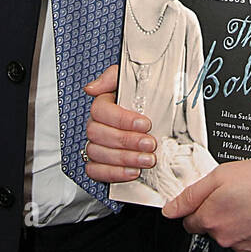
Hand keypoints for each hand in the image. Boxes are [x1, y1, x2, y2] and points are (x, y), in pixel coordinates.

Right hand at [84, 64, 156, 182]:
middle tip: (150, 143)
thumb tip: (91, 88)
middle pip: (98, 134)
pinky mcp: (99, 164)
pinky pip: (95, 171)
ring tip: (147, 159)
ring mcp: (96, 145)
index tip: (145, 123)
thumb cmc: (144, 98)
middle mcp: (96, 125)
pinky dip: (113, 173)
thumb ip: (112, 77)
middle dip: (127, 141)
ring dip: (125, 158)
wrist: (158, 116)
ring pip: (98, 153)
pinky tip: (133, 171)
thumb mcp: (133, 80)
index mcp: (103, 105)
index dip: (122, 119)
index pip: (100, 111)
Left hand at [163, 159, 250, 251]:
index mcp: (210, 218)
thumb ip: (192, 193)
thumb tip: (170, 209)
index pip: (188, 220)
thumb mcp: (222, 175)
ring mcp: (243, 247)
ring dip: (237, 221)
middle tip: (236, 193)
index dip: (196, 206)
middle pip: (210, 227)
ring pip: (230, 234)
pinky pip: (249, 240)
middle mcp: (224, 237)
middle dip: (218, 212)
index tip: (208, 198)